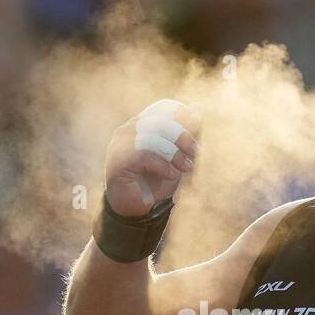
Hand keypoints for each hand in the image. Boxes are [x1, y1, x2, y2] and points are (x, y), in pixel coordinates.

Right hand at [104, 99, 201, 216]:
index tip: (195, 141)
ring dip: (174, 153)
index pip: (163, 108)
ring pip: (152, 136)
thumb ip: (186, 133)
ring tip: (186, 167)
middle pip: (159, 120)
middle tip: (196, 153)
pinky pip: (144, 154)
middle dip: (182, 136)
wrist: (138, 209)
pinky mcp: (116, 161)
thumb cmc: (156, 181)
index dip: (183, 119)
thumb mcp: (177, 155)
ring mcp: (119, 144)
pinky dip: (164, 165)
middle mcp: (127, 130)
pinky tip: (171, 175)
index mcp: (141, 124)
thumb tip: (198, 106)